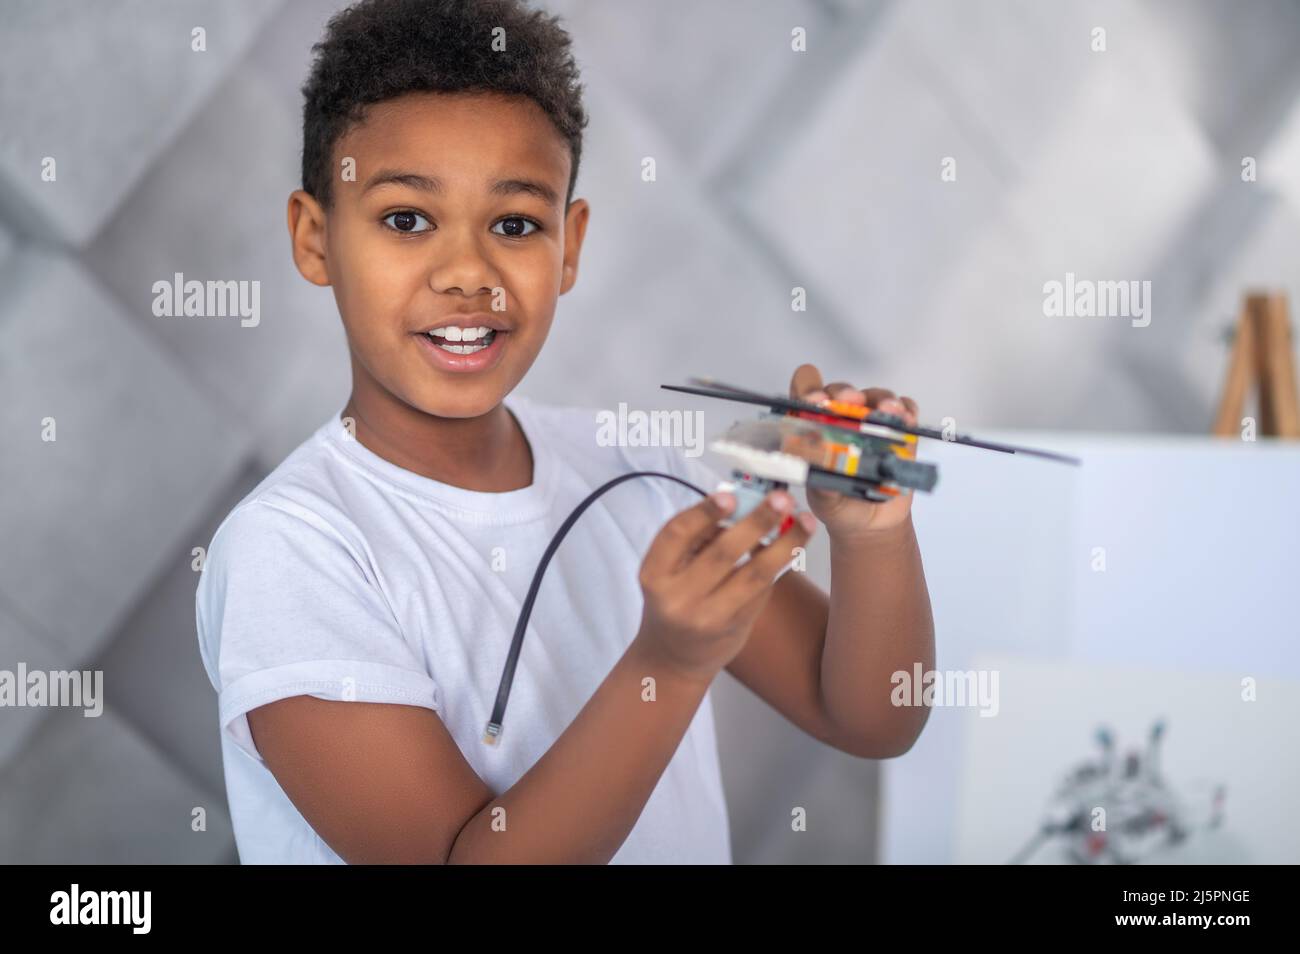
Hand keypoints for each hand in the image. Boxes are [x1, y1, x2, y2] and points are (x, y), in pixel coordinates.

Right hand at [634, 488, 815, 682]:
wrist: (672, 656)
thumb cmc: (674, 599)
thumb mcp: (669, 568)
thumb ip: (697, 538)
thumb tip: (742, 502)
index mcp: (655, 574)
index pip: (676, 534)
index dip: (704, 512)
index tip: (731, 495)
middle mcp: (677, 598)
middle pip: (722, 553)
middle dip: (758, 521)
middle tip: (782, 499)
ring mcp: (707, 617)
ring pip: (753, 575)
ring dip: (784, 545)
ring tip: (805, 523)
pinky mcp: (733, 629)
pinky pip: (761, 591)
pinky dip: (778, 565)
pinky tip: (792, 546)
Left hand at [790, 363, 918, 537]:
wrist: (869, 522)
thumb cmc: (838, 504)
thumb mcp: (823, 499)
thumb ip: (821, 482)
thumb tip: (820, 467)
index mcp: (814, 427)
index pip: (804, 396)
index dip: (807, 391)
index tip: (814, 401)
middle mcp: (841, 418)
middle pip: (840, 392)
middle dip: (844, 393)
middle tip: (849, 401)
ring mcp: (871, 422)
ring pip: (875, 397)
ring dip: (881, 399)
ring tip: (887, 410)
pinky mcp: (898, 430)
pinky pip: (905, 411)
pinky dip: (907, 411)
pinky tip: (906, 419)